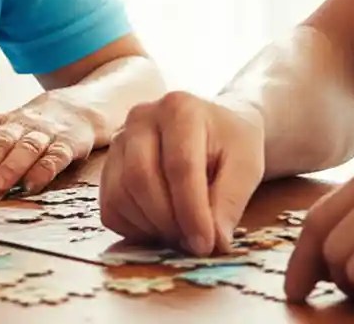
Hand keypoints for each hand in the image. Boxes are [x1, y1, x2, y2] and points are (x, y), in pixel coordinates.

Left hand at [0, 98, 96, 205]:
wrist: (81, 108)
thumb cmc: (35, 130)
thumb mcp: (9, 131)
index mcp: (1, 123)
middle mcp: (21, 125)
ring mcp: (46, 133)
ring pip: (24, 148)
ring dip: (7, 170)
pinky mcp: (70, 144)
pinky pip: (55, 156)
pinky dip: (43, 171)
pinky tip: (31, 187)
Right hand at [99, 92, 264, 256]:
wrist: (213, 132)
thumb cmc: (230, 146)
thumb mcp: (246, 166)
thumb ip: (230, 201)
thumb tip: (215, 242)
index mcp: (179, 108)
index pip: (179, 165)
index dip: (192, 211)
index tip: (206, 244)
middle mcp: (141, 118)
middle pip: (141, 179)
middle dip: (169, 221)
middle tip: (195, 245)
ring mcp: (118, 141)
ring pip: (121, 196)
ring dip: (153, 227)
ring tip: (184, 233)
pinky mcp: (107, 167)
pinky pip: (111, 208)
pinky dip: (135, 228)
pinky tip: (163, 226)